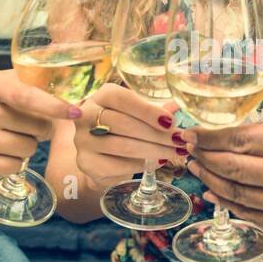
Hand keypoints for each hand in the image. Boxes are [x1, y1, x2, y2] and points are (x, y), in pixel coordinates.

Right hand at [0, 69, 79, 179]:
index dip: (54, 105)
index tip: (75, 111)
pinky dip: (13, 162)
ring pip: (29, 148)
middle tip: (25, 125)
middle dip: (40, 128)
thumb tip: (59, 84)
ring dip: (26, 146)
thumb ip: (16, 82)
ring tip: (6, 138)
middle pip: (38, 127)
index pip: (27, 95)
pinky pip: (14, 166)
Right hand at [71, 83, 186, 188]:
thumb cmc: (123, 127)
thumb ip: (155, 110)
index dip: (147, 110)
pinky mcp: (86, 162)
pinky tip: (157, 162)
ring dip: (153, 150)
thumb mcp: (137, 114)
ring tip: (174, 153)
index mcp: (102, 96)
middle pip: (124, 124)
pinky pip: (117, 165)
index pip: (122, 98)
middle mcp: (86, 114)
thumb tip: (176, 107)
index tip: (170, 122)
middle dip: (157, 134)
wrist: (99, 155)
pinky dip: (141, 165)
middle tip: (179, 142)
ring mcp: (83, 139)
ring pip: (123, 146)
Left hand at [181, 123, 262, 238]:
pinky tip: (214, 191)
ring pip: (237, 194)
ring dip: (211, 181)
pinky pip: (249, 214)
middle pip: (235, 169)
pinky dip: (227, 203)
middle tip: (189, 150)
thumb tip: (220, 139)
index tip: (192, 134)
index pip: (243, 141)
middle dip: (206, 158)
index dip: (212, 138)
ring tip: (198, 168)